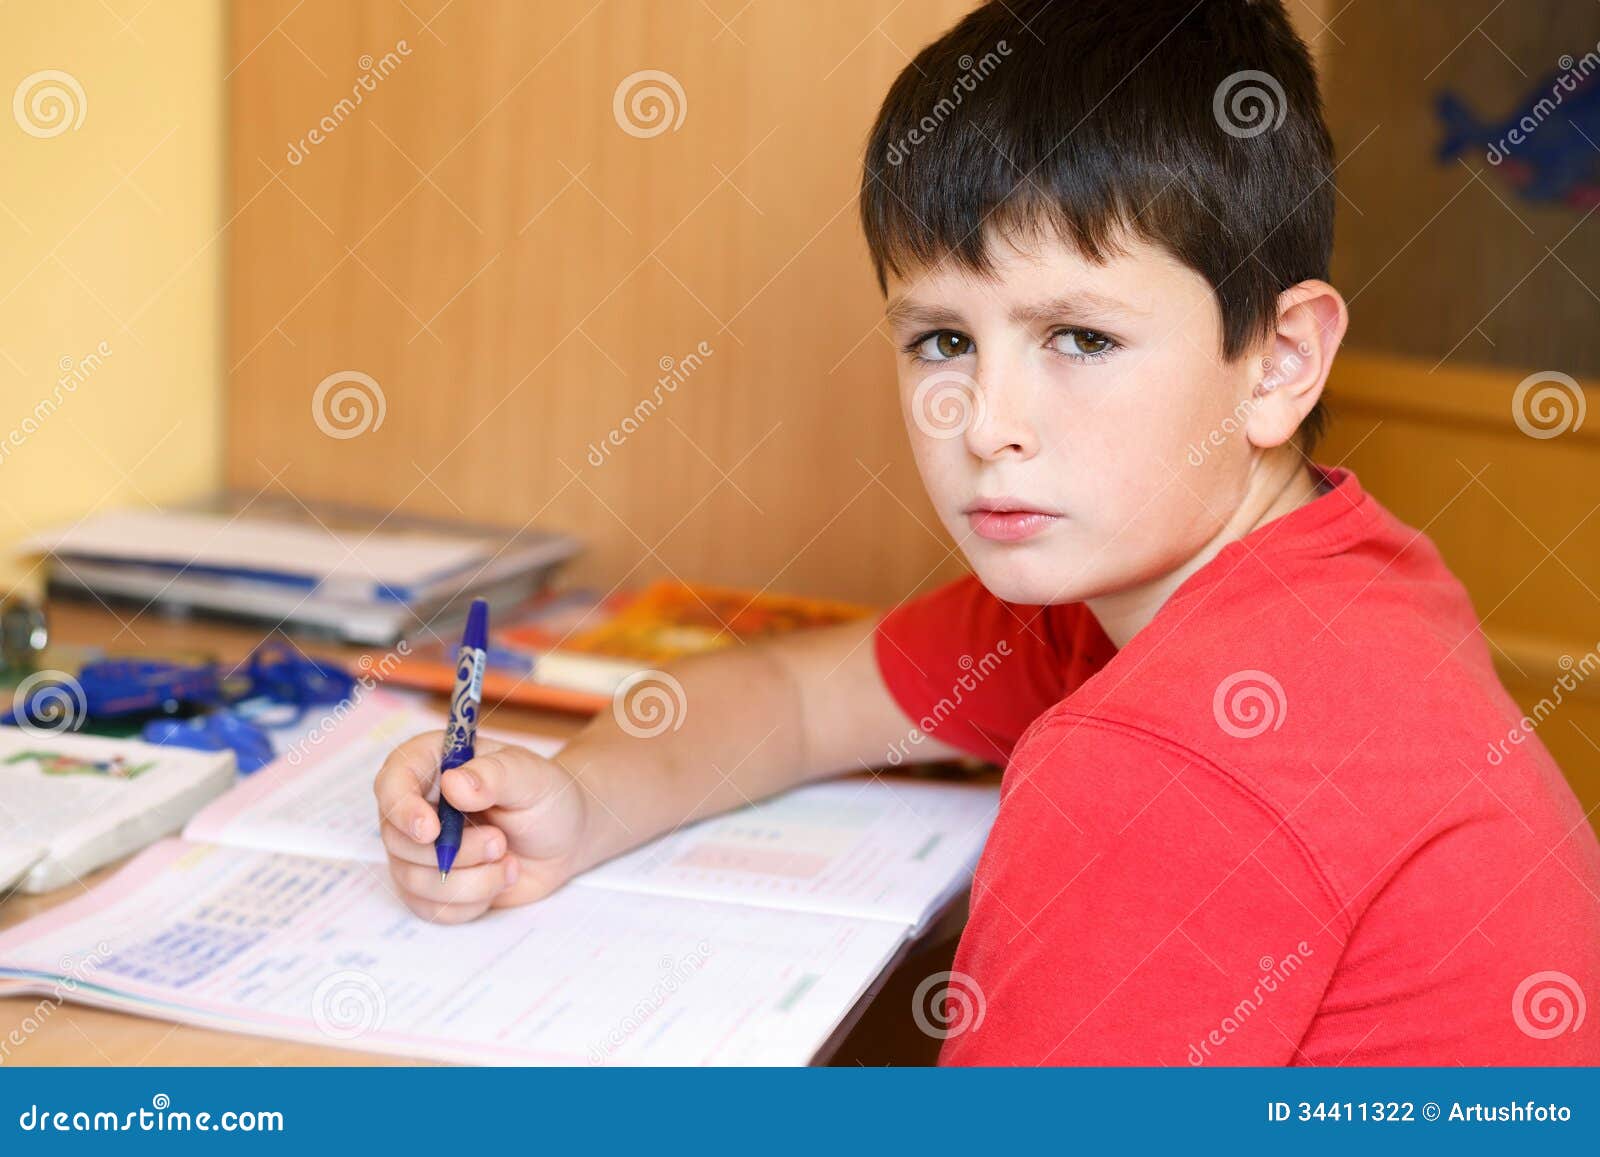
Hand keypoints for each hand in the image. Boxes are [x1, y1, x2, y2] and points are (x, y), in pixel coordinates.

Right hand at [373, 732, 588, 922]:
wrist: (565, 839)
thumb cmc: (546, 797)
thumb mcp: (530, 777)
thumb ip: (495, 775)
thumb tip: (454, 784)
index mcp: (432, 763)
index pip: (392, 782)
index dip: (402, 809)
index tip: (431, 831)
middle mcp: (417, 806)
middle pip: (397, 839)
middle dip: (456, 851)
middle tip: (500, 842)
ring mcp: (420, 850)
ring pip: (414, 880)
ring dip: (470, 880)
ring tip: (507, 860)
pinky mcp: (433, 887)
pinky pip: (432, 909)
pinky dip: (472, 901)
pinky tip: (500, 879)